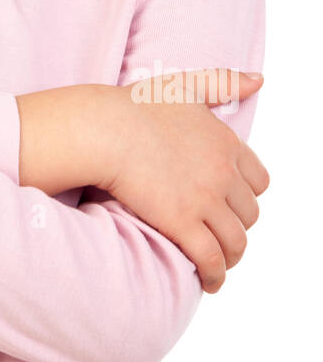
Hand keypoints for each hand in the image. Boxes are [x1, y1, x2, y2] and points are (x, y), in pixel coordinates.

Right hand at [100, 69, 268, 293]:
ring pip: (236, 242)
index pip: (258, 181)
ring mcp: (205, 200)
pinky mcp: (184, 224)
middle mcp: (223, 173)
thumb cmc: (134, 107)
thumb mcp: (184, 86)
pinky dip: (215, 275)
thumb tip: (258, 80)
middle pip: (248, 214)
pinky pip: (211, 259)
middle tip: (220, 237)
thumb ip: (223, 82)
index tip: (231, 206)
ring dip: (230, 257)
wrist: (103, 130)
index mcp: (226, 143)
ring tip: (218, 265)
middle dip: (237, 228)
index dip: (245, 197)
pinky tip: (209, 281)